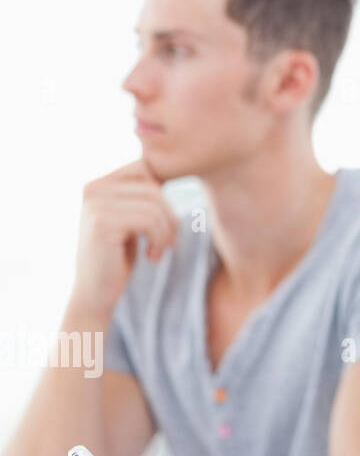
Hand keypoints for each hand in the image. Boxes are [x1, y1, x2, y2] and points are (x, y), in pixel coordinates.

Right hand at [71, 159, 178, 313]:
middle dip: (169, 214)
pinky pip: (150, 220)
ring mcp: (94, 205)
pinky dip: (160, 239)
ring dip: (167, 230)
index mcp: (98, 184)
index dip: (163, 194)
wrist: (96, 294)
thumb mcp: (132, 217)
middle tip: (168, 241)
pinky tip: (152, 256)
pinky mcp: (102, 223)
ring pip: (155, 203)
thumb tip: (172, 162)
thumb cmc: (119, 255)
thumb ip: (142, 192)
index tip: (164, 222)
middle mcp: (92, 188)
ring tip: (160, 249)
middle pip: (153, 185)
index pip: (146, 168)